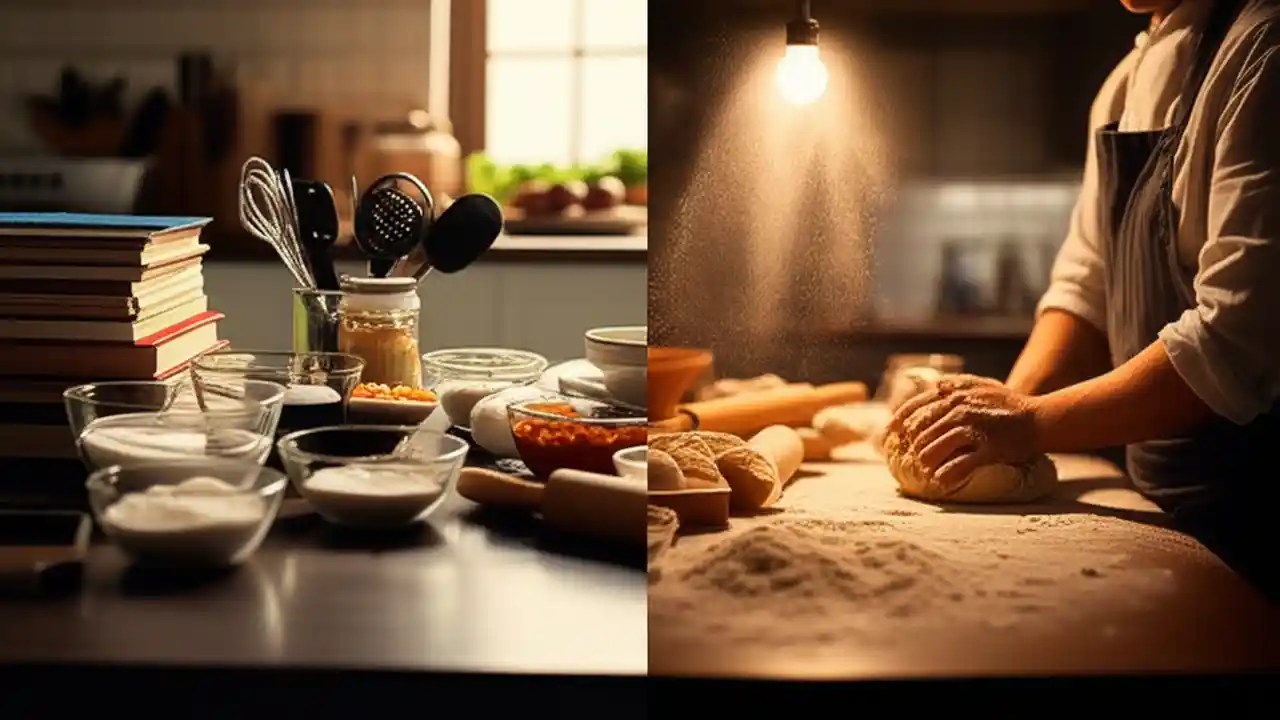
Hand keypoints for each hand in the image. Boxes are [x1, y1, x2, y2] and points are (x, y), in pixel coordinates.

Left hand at [888, 374, 1039, 491]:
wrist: (1039, 418)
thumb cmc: (1008, 404)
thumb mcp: (980, 387)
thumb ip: (957, 386)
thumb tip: (935, 385)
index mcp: (954, 394)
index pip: (915, 407)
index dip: (897, 423)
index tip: (887, 436)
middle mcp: (960, 409)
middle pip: (922, 431)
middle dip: (914, 448)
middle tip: (912, 459)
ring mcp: (974, 428)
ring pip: (936, 448)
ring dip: (927, 462)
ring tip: (924, 471)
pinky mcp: (988, 447)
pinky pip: (961, 465)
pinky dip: (948, 475)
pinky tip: (941, 482)